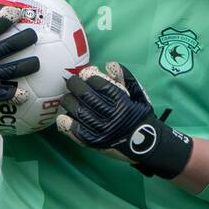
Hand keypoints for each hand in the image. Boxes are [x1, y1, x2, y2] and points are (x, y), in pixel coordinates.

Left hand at [57, 61, 193, 179]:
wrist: (145, 144)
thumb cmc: (139, 115)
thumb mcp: (138, 94)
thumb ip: (126, 78)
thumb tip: (110, 64)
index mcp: (122, 101)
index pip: (99, 83)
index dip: (88, 75)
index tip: (85, 74)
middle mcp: (111, 115)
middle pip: (85, 95)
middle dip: (75, 84)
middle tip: (72, 82)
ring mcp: (102, 130)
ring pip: (78, 111)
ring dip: (68, 101)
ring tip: (67, 98)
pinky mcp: (94, 142)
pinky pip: (77, 131)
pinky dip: (67, 124)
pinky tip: (63, 117)